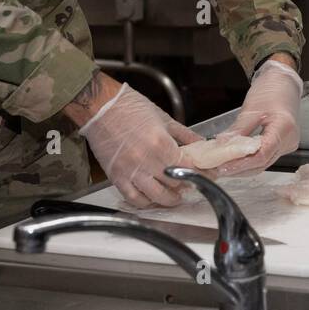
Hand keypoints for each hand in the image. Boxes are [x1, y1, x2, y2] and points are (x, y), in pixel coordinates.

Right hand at [77, 84, 203, 206]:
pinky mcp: (117, 176)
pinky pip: (133, 198)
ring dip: (169, 199)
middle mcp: (146, 161)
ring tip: (175, 196)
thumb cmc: (130, 107)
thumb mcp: (164, 118)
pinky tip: (152, 198)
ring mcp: (131, 171)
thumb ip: (185, 135)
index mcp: (161, 144)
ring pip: (155, 196)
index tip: (207, 175)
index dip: (201, 174)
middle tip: (191, 184)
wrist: (101, 107)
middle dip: (186, 186)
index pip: (188, 167)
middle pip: (174, 184)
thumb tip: (201, 144)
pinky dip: (145, 202)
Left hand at [215, 57, 302, 175]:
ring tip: (224, 166)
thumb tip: (221, 146)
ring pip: (263, 163)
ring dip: (244, 167)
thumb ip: (238, 130)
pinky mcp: (283, 145)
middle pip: (262, 162)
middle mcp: (289, 140)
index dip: (241, 164)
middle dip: (239, 168)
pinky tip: (236, 160)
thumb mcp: (251, 109)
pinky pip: (266, 157)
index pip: (261, 155)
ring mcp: (287, 144)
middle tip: (218, 169)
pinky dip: (250, 160)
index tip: (224, 166)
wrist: (284, 82)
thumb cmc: (272, 89)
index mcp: (284, 128)